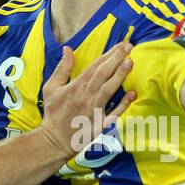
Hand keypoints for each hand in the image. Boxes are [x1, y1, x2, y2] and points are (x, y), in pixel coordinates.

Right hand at [39, 42, 135, 156]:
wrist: (54, 140)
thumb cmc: (53, 113)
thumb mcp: (51, 87)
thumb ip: (62, 68)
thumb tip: (68, 49)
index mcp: (76, 86)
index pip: (95, 66)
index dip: (109, 54)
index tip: (121, 44)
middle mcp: (86, 96)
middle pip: (103, 74)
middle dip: (116, 58)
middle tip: (129, 46)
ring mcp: (93, 110)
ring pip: (109, 90)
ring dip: (120, 76)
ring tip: (130, 62)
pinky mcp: (99, 124)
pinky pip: (113, 113)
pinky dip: (123, 104)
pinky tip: (132, 93)